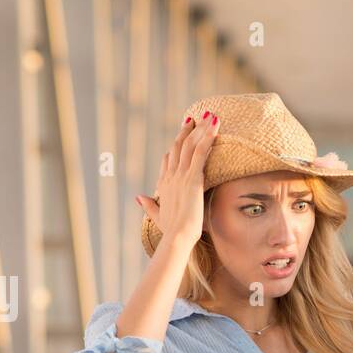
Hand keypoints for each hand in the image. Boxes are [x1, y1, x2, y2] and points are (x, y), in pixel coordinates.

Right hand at [136, 112, 219, 251]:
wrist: (177, 236)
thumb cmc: (170, 230)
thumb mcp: (157, 216)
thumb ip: (148, 205)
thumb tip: (138, 197)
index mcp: (164, 183)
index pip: (168, 159)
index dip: (175, 145)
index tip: (181, 134)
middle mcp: (171, 175)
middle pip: (178, 147)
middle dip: (187, 131)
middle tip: (194, 118)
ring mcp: (181, 175)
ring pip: (190, 145)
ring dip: (201, 129)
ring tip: (210, 116)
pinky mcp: (193, 178)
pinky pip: (200, 152)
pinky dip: (208, 137)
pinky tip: (214, 126)